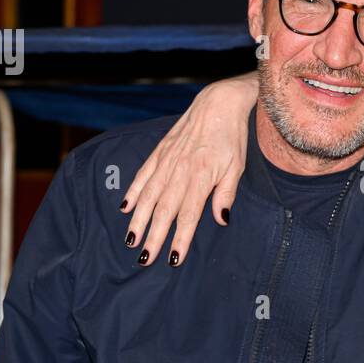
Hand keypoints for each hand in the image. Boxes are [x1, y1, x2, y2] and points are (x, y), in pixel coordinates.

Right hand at [121, 71, 256, 265]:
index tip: (173, 259)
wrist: (218, 103)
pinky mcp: (159, 151)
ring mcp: (166, 160)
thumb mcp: (238, 167)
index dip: (180, 239)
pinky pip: (142, 175)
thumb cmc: (232, 137)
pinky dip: (133, 192)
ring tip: (131, 240)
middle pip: (163, 210)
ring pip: (148, 196)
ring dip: (139, 220)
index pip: (188, 215)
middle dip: (154, 237)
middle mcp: (180, 170)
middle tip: (145, 259)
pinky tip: (125, 208)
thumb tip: (222, 220)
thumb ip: (226, 194)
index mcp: (201, 177)